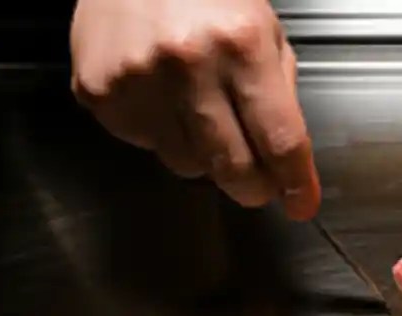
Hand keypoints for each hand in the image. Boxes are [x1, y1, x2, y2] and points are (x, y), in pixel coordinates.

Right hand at [69, 0, 320, 219]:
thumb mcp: (262, 25)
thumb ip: (279, 89)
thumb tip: (285, 157)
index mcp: (240, 44)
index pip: (280, 138)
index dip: (295, 182)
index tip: (301, 204)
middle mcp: (189, 64)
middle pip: (233, 167)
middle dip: (253, 187)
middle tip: (258, 185)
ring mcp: (138, 80)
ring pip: (186, 164)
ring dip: (201, 152)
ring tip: (196, 107)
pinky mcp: (100, 91)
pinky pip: (143, 144)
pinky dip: (158, 131)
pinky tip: (160, 93)